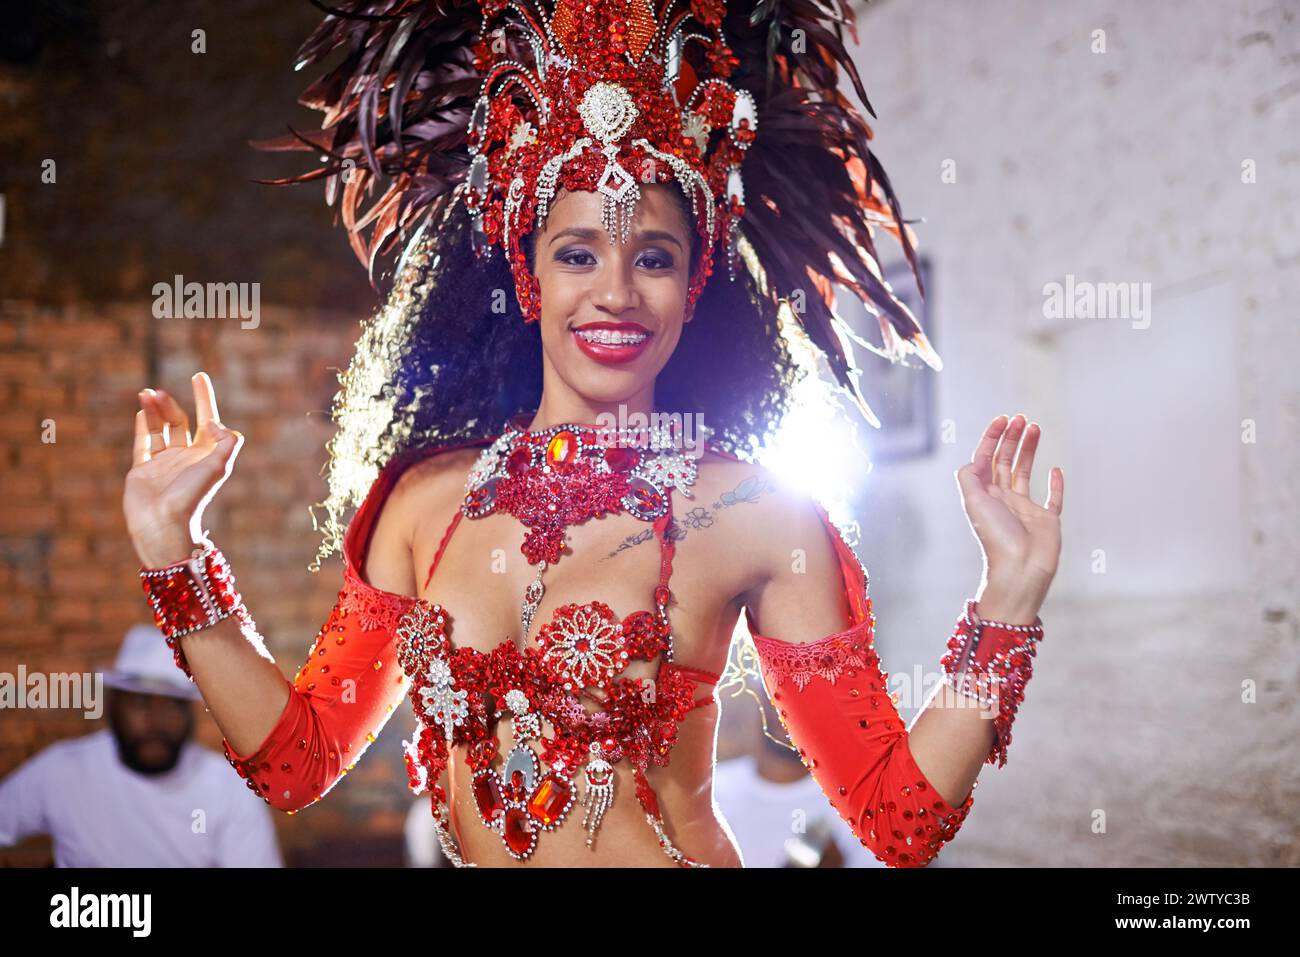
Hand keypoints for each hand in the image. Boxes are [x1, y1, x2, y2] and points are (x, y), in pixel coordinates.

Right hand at [124, 372, 243, 566]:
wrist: (162, 524)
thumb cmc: (192, 497)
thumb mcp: (217, 467)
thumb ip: (226, 442)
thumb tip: (215, 422)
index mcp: (207, 455)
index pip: (207, 420)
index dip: (204, 398)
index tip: (199, 376)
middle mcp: (186, 457)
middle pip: (180, 421)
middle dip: (171, 404)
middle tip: (160, 390)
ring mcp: (164, 462)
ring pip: (160, 428)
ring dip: (154, 410)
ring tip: (148, 394)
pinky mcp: (143, 469)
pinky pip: (143, 442)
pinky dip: (143, 426)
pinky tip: (141, 411)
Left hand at [954, 414, 1063, 619]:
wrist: (1020, 569)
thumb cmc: (996, 537)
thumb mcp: (974, 502)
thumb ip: (969, 477)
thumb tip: (975, 458)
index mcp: (985, 494)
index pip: (987, 459)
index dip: (992, 438)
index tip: (1003, 419)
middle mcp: (1004, 499)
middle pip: (1005, 461)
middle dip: (1012, 439)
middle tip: (1022, 419)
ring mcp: (1026, 509)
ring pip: (1025, 473)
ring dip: (1029, 450)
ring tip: (1036, 428)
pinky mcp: (1047, 520)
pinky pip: (1052, 499)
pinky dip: (1055, 484)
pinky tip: (1055, 469)